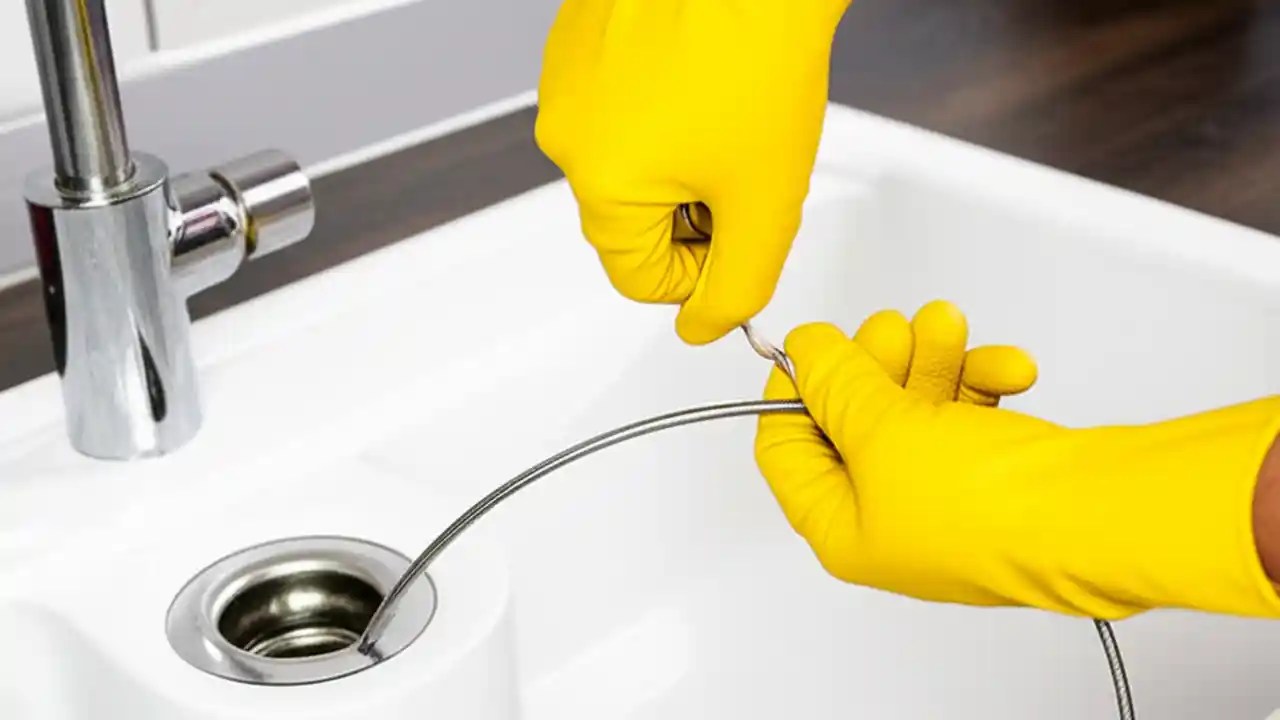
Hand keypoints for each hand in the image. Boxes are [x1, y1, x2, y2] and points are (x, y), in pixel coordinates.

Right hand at [535, 0, 850, 343]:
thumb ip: (736, 286)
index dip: (703, 267)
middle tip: (743, 164)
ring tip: (726, 111)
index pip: (641, 279)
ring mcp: (566, 80)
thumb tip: (701, 326)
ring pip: (625, 162)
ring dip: (678, 159)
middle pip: (630, 220)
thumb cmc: (759, 55)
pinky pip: (617, 106)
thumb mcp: (765, 202)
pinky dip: (661, 108)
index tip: (738, 230)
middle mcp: (565, 133)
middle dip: (692, 210)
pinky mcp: (579, 40)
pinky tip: (702, 78)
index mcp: (600, 182)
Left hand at [756, 301, 1279, 619]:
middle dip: (873, 363)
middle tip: (891, 328)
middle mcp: (889, 523)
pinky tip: (1004, 368)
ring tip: (947, 325)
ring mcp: (943, 501)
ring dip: (930, 359)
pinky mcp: (995, 479)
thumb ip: (835, 384)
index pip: (785, 452)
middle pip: (853, 423)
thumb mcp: (884, 433)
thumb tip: (806, 351)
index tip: (813, 344)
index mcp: (843, 531)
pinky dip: (981, 382)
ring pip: (915, 410)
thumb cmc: (993, 508)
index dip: (792, 390)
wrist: (1101, 516)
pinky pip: (969, 417)